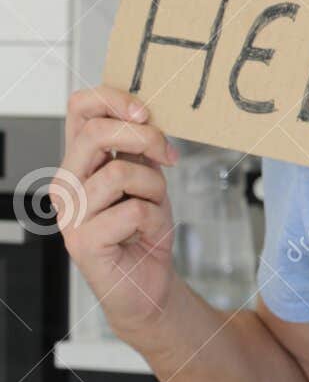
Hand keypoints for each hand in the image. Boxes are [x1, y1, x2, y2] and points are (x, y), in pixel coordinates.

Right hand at [57, 85, 181, 338]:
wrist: (147, 282)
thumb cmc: (144, 228)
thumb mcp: (147, 177)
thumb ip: (140, 148)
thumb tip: (146, 113)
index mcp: (80, 161)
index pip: (79, 108)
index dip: (112, 98)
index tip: (146, 112)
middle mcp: (67, 183)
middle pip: (95, 132)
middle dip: (144, 136)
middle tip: (168, 155)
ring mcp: (70, 213)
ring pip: (120, 172)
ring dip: (155, 186)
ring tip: (154, 205)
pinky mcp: (83, 241)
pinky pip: (132, 211)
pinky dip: (155, 218)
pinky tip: (148, 232)